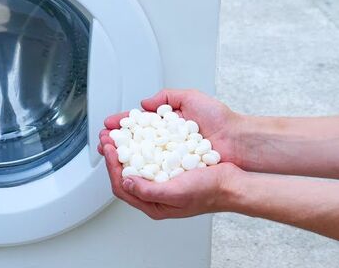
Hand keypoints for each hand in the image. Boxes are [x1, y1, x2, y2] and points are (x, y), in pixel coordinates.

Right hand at [98, 89, 243, 166]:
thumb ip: (167, 96)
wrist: (236, 141)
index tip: (109, 125)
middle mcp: (166, 143)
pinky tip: (128, 167)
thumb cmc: (220, 121)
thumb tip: (145, 104)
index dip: (121, 125)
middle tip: (105, 141)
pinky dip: (138, 171)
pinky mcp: (175, 173)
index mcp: (167, 126)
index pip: (137, 125)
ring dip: (122, 157)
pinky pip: (152, 173)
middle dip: (116, 142)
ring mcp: (170, 159)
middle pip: (133, 144)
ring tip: (111, 152)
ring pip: (139, 160)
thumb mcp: (191, 98)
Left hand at [102, 142, 241, 218]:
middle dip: (114, 154)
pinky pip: (150, 155)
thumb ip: (149, 191)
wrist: (232, 182)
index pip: (122, 186)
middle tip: (106, 137)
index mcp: (154, 204)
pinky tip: (139, 134)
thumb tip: (126, 183)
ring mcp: (163, 178)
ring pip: (135, 162)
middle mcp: (156, 192)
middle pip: (125, 172)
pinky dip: (141, 143)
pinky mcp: (170, 166)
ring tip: (117, 133)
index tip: (109, 149)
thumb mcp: (177, 193)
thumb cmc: (209, 192)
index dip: (112, 167)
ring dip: (124, 146)